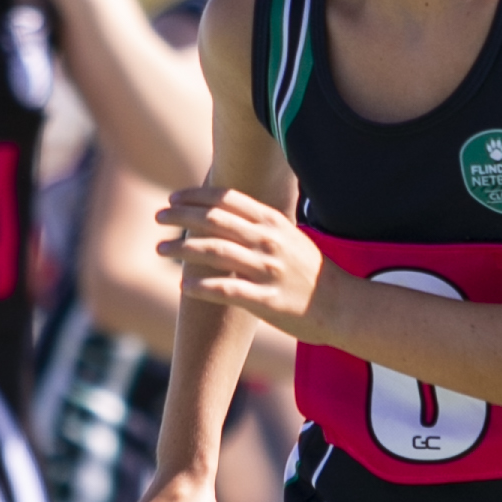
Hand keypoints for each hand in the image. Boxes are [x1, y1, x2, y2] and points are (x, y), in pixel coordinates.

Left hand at [157, 185, 325, 335]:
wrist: (342, 305)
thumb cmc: (311, 272)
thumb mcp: (289, 237)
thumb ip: (261, 224)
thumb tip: (227, 212)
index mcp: (273, 222)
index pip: (227, 200)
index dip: (196, 196)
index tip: (173, 197)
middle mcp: (268, 241)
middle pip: (215, 220)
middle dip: (181, 215)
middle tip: (158, 216)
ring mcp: (267, 270)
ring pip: (214, 251)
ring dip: (182, 248)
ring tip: (161, 248)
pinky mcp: (266, 300)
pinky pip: (226, 289)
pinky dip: (201, 286)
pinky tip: (183, 285)